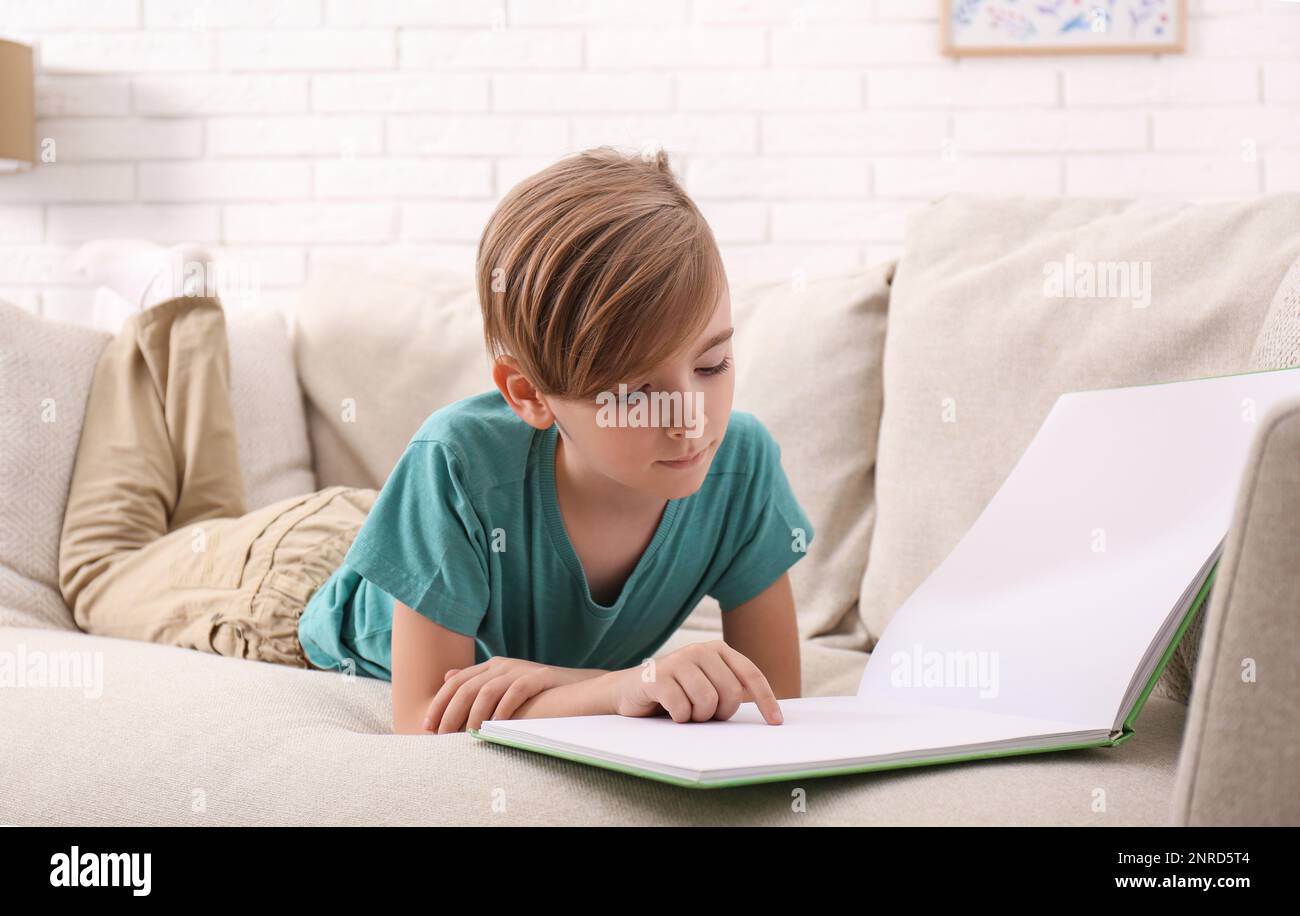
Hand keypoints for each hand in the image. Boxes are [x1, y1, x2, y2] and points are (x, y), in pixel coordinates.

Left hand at [422, 658, 602, 733]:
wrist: (581, 689)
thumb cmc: (540, 696)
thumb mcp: (505, 689)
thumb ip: (479, 685)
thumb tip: (446, 678)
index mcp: (491, 667)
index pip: (456, 682)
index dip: (439, 703)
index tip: (427, 726)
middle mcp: (502, 665)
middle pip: (466, 687)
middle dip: (449, 712)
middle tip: (441, 736)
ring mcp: (520, 669)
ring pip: (486, 690)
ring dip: (472, 715)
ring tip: (466, 735)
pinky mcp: (539, 677)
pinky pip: (515, 692)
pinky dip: (503, 709)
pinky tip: (495, 727)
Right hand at [607, 640, 783, 724]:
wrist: (630, 691)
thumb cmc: (678, 694)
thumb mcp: (709, 688)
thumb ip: (732, 690)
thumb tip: (770, 713)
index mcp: (718, 650)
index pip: (750, 675)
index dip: (766, 699)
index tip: (776, 722)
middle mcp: (700, 650)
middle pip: (731, 693)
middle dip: (720, 713)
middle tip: (703, 715)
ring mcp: (678, 661)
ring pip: (707, 702)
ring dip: (697, 717)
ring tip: (685, 711)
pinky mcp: (657, 676)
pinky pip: (682, 708)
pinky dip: (679, 718)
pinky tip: (669, 711)